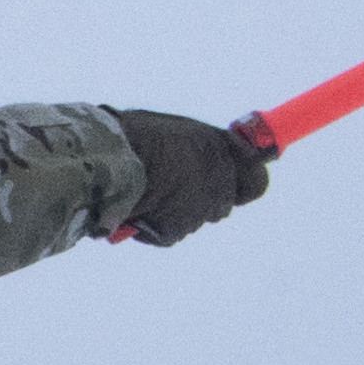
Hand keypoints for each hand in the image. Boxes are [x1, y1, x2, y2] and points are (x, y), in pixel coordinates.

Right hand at [117, 108, 272, 245]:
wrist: (106, 156)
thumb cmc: (134, 135)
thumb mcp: (176, 131)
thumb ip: (197, 148)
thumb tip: (198, 157)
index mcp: (224, 148)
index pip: (257, 180)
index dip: (245, 182)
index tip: (236, 182)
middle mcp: (220, 180)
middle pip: (223, 204)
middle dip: (204, 200)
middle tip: (175, 189)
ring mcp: (200, 208)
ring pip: (193, 219)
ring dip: (175, 212)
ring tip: (146, 194)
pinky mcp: (175, 230)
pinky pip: (168, 233)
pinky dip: (152, 226)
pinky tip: (135, 208)